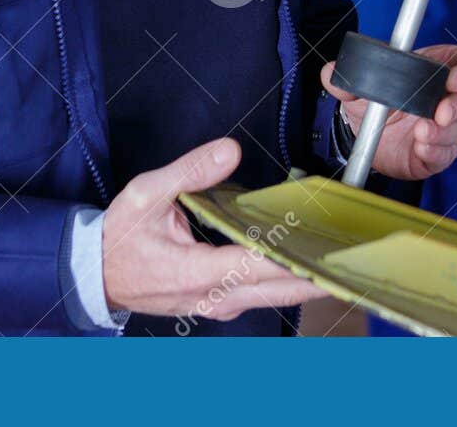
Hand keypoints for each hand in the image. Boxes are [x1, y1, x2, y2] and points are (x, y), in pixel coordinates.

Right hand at [100, 137, 324, 318]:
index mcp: (196, 271)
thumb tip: (229, 151)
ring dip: (310, 278)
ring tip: (346, 254)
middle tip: (360, 252)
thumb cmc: (120, 238)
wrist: (96, 275)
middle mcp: (214, 296)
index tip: (329, 244)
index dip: (295, 256)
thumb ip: (190, 171)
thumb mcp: (145, 194)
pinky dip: (291, 280)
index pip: (257, 265)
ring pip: (278, 297)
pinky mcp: (222, 304)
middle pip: (281, 289)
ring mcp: (220, 305)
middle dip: (320, 271)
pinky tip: (311, 260)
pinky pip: (265, 295)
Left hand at [321, 44, 456, 179]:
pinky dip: (436, 151)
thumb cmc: (374, 101)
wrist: (364, 136)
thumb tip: (330, 73)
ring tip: (422, 132)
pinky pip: (447, 154)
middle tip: (441, 112)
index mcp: (440, 70)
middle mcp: (450, 99)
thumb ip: (346, 78)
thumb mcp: (359, 87)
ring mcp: (447, 129)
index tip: (455, 78)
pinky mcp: (439, 153)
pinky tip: (421, 147)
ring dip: (444, 132)